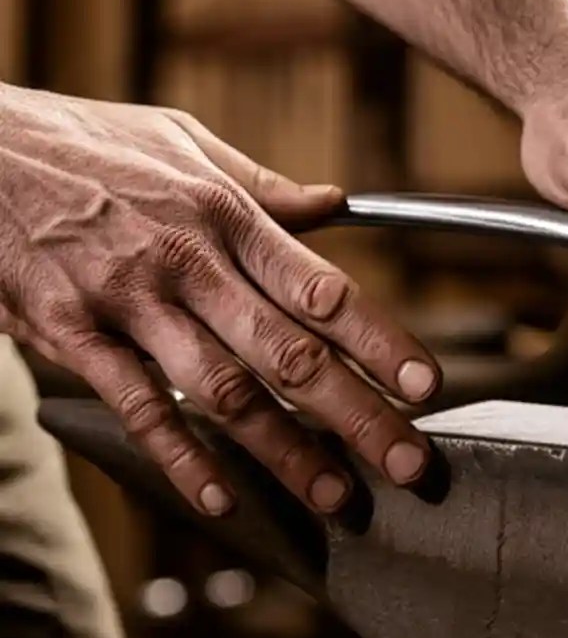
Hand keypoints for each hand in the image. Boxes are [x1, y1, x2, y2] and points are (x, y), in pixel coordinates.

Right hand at [0, 85, 440, 516]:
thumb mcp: (184, 140)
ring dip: (285, 450)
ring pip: (223, 390)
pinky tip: (221, 498)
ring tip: (335, 494)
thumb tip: (335, 203)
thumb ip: (263, 184)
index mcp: (226, 213)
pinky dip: (180, 457)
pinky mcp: (73, 333)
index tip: (425, 384)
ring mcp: (129, 302)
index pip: (322, 288)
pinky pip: (137, 407)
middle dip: (357, 414)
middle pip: (290, 352)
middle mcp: (188, 262)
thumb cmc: (87, 142)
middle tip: (408, 463)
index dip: (380, 340)